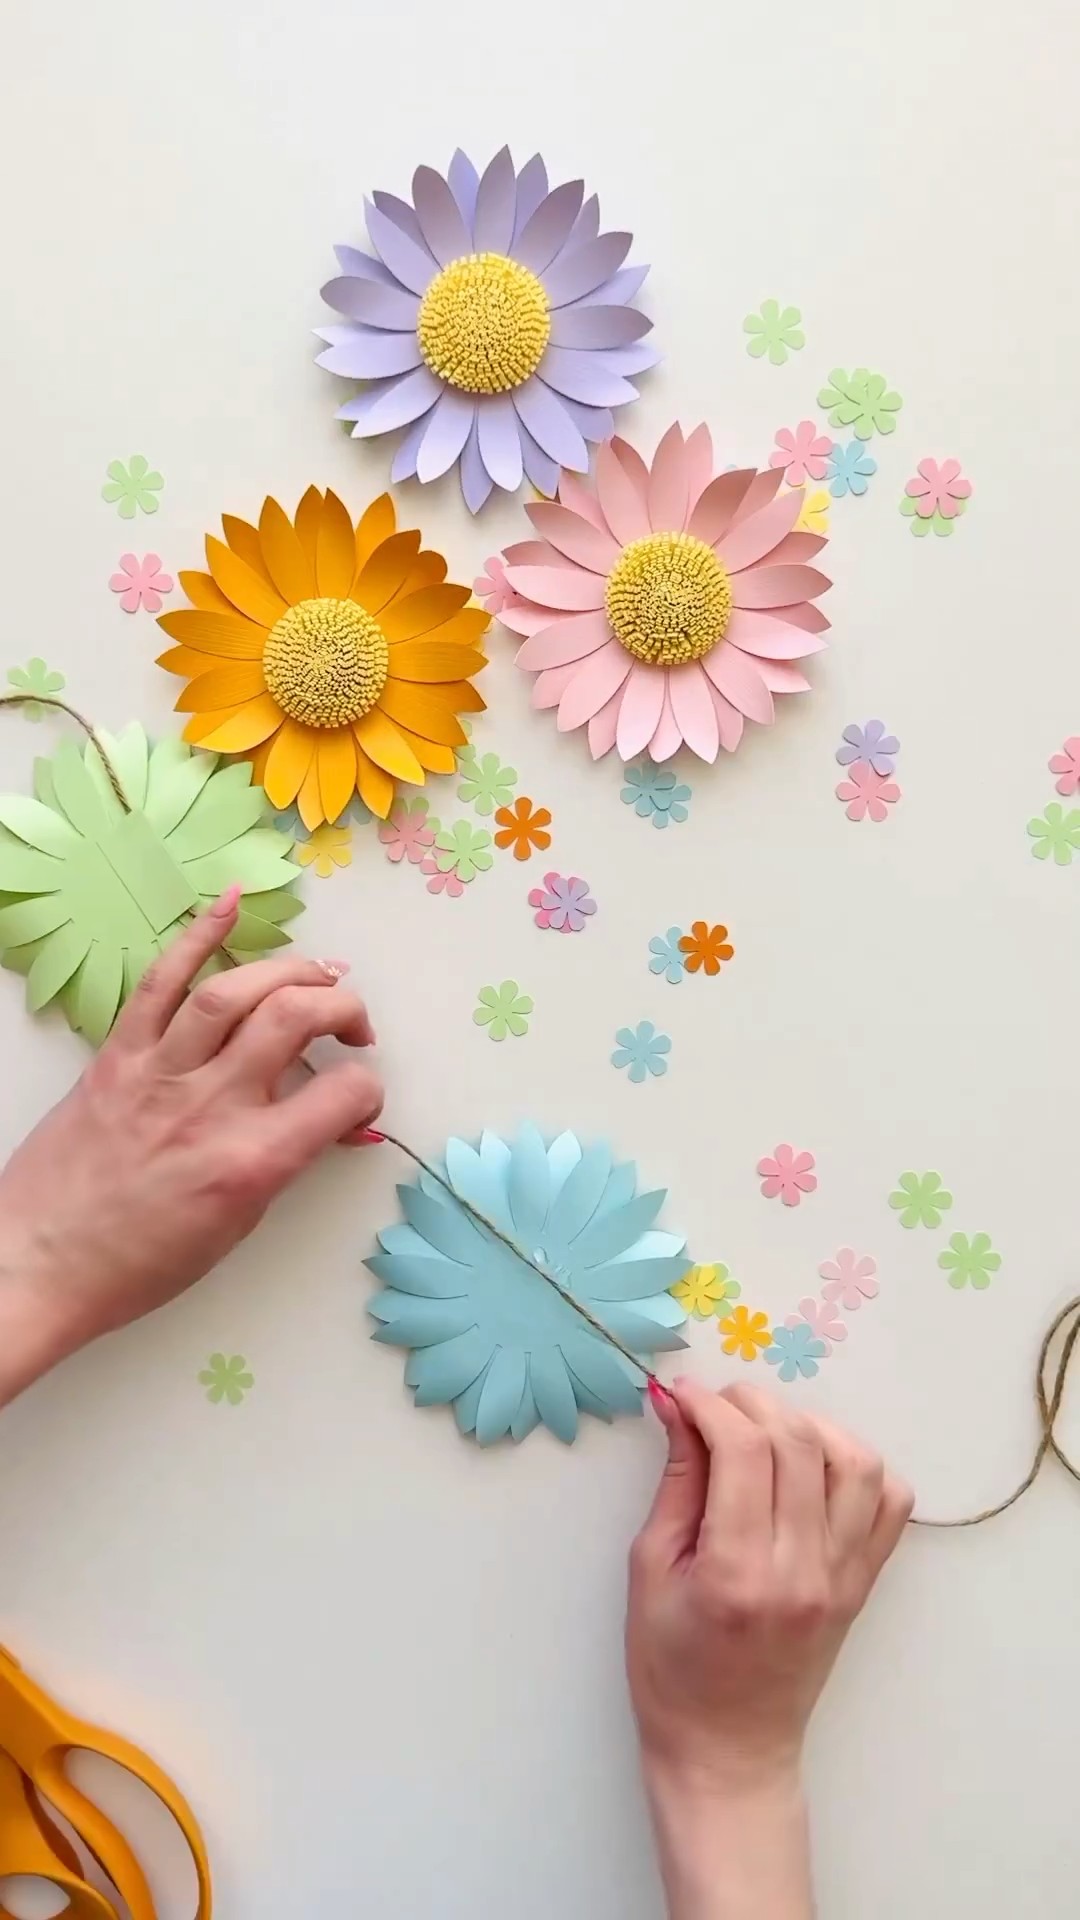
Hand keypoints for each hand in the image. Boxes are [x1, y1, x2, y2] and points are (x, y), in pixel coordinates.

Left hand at [0, 888, 382, 1402]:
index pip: (344, 1094)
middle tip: (351, 1025)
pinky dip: (198, 935)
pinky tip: (231, 905)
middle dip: (342, 1006)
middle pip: (295, 1018)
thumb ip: (288, 1161)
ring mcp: (159, 1074)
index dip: (368, 1089)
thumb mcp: (238, 1224)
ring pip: (234, 991)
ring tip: (316, 976)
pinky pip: (160, 982)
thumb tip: (334, 1122)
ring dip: (290, 970)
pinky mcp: (117, 1057)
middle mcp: (210, 1107)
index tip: (358, 1097)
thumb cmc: (139, 1263)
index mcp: (250, 1161)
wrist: (39, 1264)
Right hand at [627, 1380, 911, 1918]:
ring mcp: (844, 1576)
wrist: (727, 1749)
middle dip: (751, 1404)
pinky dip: (858, 1466)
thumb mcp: (649, 1572)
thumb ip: (675, 1484)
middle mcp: (803, 1570)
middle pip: (799, 1444)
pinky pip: (890, 1502)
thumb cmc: (670, 1671)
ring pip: (856, 1462)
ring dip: (810, 1426)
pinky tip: (814, 1468)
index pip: (744, 1451)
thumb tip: (678, 1407)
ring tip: (767, 1433)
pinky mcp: (864, 1583)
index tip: (682, 1397)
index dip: (711, 1406)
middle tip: (715, 1407)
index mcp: (738, 1572)